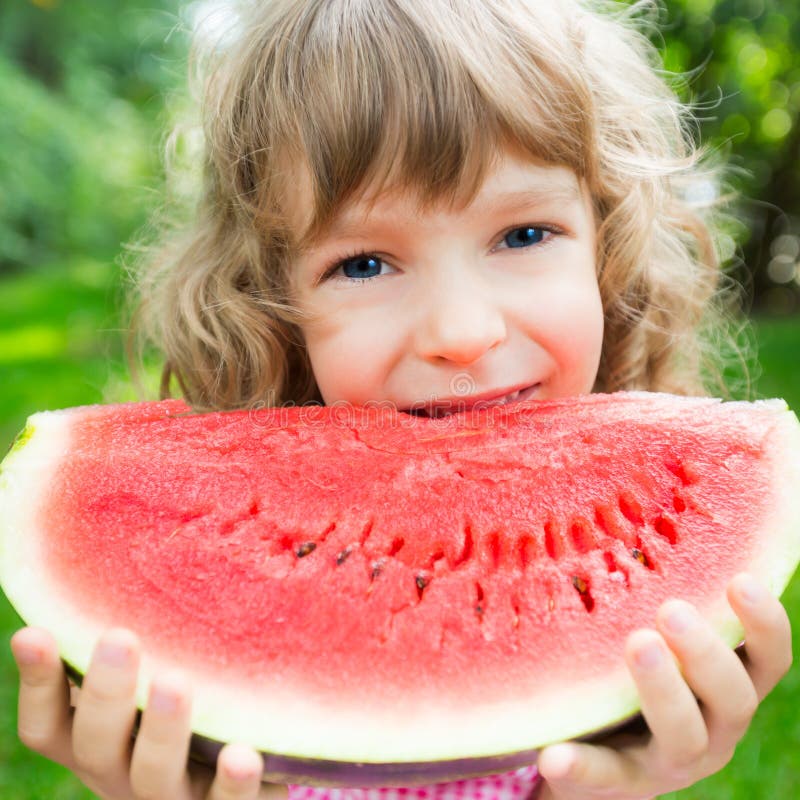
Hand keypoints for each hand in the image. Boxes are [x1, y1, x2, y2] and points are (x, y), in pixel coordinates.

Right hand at [10, 626, 286, 799]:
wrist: (230, 789)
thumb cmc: (183, 720)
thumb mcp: (148, 690)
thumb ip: (135, 652)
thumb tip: (125, 557)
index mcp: (95, 743)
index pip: (47, 724)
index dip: (37, 682)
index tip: (33, 633)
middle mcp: (121, 773)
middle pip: (98, 743)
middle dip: (106, 692)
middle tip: (119, 638)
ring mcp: (171, 797)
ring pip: (155, 772)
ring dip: (163, 729)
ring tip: (174, 682)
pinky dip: (232, 780)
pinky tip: (243, 752)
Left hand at [536, 573, 792, 799]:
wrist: (604, 757)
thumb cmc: (639, 674)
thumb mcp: (664, 640)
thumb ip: (670, 595)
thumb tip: (642, 501)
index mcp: (729, 686)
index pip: (769, 659)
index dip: (764, 623)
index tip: (741, 580)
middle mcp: (715, 726)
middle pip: (733, 696)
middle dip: (707, 653)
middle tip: (671, 610)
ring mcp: (671, 762)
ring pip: (684, 734)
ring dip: (662, 690)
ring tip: (637, 644)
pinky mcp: (622, 783)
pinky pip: (603, 777)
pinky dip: (582, 766)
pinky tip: (553, 753)